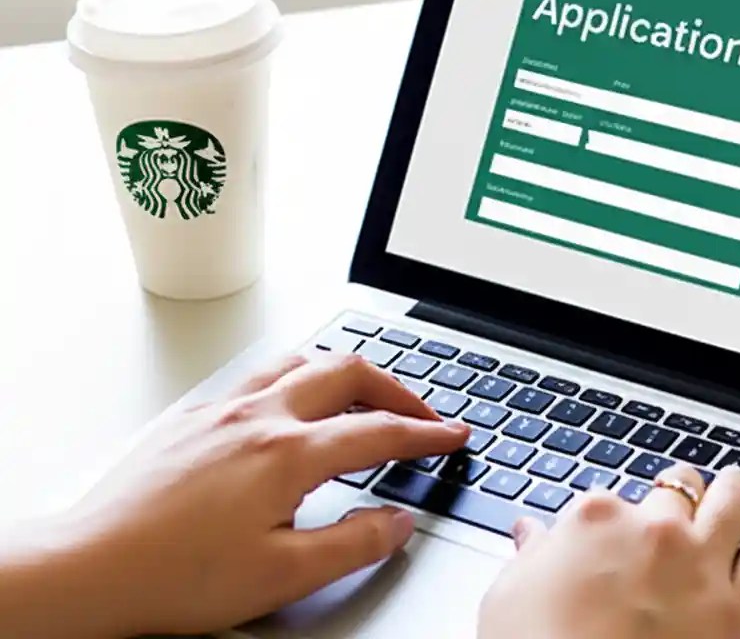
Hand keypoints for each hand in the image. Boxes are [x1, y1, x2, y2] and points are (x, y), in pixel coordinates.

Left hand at [0, 354, 468, 638]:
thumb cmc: (174, 577)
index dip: (426, 434)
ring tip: (364, 394)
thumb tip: (397, 523)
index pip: (378, 432)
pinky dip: (295, 378)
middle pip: (346, 374)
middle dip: (396, 388)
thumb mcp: (281, 576)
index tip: (452, 436)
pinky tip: (289, 404)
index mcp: (288, 455)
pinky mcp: (190, 419)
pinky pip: (257, 378)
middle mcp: (258, 419)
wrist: (88, 570)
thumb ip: (352, 545)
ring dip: (344, 372)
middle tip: (420, 412)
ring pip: (298, 362)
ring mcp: (220, 412)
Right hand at [479, 463, 739, 638]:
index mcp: (596, 520)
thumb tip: (532, 536)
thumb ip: (531, 558)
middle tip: (683, 496)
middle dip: (679, 492)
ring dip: (733, 493)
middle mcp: (655, 532)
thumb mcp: (509, 599)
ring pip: (732, 502)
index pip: (610, 496)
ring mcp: (701, 565)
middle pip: (677, 489)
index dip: (613, 514)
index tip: (614, 526)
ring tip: (735, 489)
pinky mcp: (738, 607)